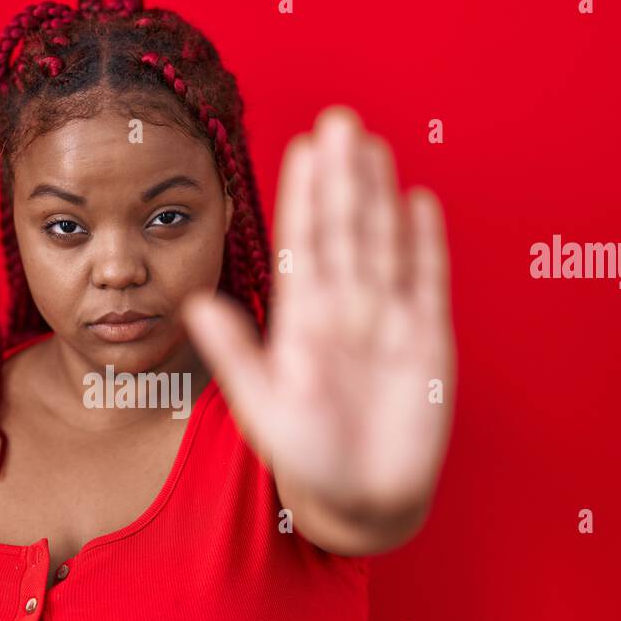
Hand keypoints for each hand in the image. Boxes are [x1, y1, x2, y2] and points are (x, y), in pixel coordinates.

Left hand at [182, 105, 455, 529]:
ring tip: (373, 146)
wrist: (361, 501)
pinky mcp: (426, 341)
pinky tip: (417, 203)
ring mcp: (386, 322)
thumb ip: (235, 353)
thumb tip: (195, 304)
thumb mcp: (263, 405)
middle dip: (343, 177)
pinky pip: (425, 281)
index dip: (304, 196)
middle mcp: (343, 311)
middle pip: (344, 229)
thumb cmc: (306, 458)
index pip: (303, 244)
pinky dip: (424, 243)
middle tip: (341, 120)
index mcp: (301, 321)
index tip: (302, 149)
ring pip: (382, 243)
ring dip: (379, 196)